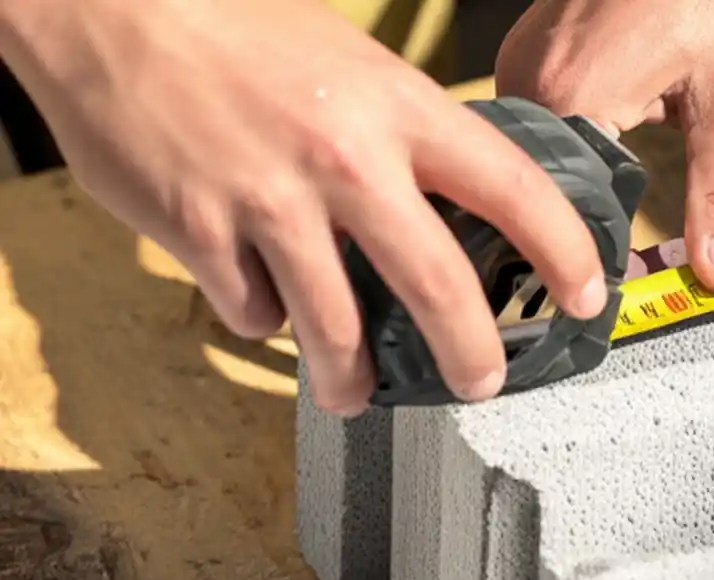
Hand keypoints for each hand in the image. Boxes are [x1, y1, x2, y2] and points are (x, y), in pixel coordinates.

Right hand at [0, 0, 605, 413]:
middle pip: (437, 286)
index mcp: (398, 106)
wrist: (111, 5)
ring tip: (353, 392)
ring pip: (335, 331)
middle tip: (482, 382)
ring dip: (349, 378)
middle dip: (471, 354)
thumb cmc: (237, 26)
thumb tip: (451, 204)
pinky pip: (252, 313)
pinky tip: (259, 296)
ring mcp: (271, 201)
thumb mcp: (355, 62)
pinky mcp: (201, 234)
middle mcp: (345, 159)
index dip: (563, 252)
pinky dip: (262, 319)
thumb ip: (406, 136)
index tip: (586, 295)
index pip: (513, 188)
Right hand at [495, 0, 713, 292]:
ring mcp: (519, 64)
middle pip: (544, 196)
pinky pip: (541, 129)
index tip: (637, 294)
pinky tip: (615, 154)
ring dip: (586, 194)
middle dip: (590, 235)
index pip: (566, 217)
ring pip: (539, 166)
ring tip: (626, 218)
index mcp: (571, 98)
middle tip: (633, 273)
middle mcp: (526, 83)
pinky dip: (579, 154)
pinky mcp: (528, 54)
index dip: (602, 263)